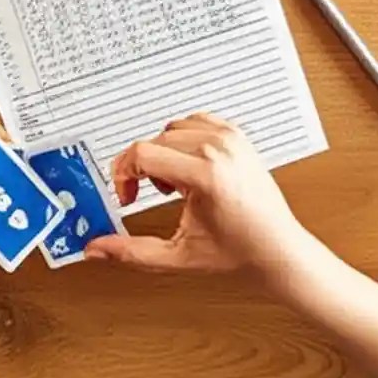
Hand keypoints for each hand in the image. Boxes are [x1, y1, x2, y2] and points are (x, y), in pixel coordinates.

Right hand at [85, 113, 308, 276]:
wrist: (279, 250)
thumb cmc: (240, 253)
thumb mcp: (178, 256)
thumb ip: (132, 252)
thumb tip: (98, 249)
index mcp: (206, 174)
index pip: (142, 154)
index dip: (123, 175)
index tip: (127, 195)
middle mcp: (219, 150)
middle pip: (153, 141)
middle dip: (141, 168)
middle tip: (147, 193)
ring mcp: (231, 140)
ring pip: (171, 129)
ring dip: (162, 153)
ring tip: (173, 183)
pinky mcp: (237, 137)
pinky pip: (195, 122)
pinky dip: (183, 140)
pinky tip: (187, 166)